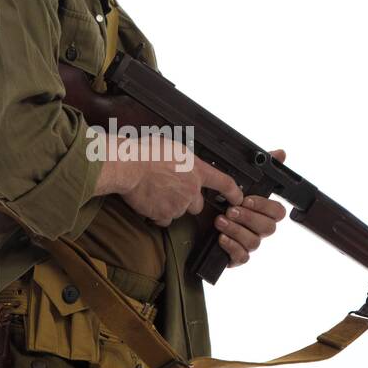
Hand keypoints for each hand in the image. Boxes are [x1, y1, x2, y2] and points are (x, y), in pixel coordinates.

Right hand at [118, 143, 243, 225]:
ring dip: (170, 207)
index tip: (237, 198)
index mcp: (196, 170)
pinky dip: (158, 215)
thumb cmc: (146, 152)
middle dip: (188, 201)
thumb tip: (183, 161)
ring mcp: (178, 204)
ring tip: (156, 193)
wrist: (129, 166)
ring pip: (179, 212)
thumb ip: (184, 160)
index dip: (233, 192)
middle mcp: (191, 189)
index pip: (224, 183)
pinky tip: (150, 204)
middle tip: (173, 192)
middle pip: (198, 205)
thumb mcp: (173, 147)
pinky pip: (164, 220)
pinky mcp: (164, 214)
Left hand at [215, 149, 287, 267]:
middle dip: (249, 218)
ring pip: (255, 242)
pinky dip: (233, 247)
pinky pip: (242, 257)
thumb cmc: (217, 200)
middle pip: (269, 228)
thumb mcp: (233, 180)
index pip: (278, 212)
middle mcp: (257, 228)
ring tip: (219, 221)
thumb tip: (281, 153)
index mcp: (261, 211)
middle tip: (231, 210)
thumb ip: (258, 168)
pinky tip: (221, 238)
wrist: (191, 220)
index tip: (247, 199)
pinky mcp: (235, 256)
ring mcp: (247, 243)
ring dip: (237, 230)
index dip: (265, 206)